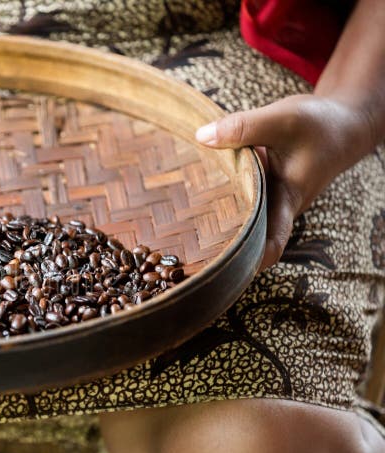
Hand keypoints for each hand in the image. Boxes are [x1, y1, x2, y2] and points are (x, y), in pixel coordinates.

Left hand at [195, 95, 373, 270]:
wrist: (342, 125)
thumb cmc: (319, 125)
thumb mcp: (284, 119)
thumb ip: (244, 128)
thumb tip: (201, 137)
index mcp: (287, 200)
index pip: (270, 243)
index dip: (248, 260)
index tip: (219, 269)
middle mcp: (276, 207)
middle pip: (245, 235)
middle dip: (217, 243)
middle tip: (181, 246)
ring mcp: (268, 200)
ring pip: (238, 216)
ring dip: (213, 219)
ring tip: (175, 225)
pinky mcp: (261, 189)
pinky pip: (237, 199)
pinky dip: (218, 196)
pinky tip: (187, 192)